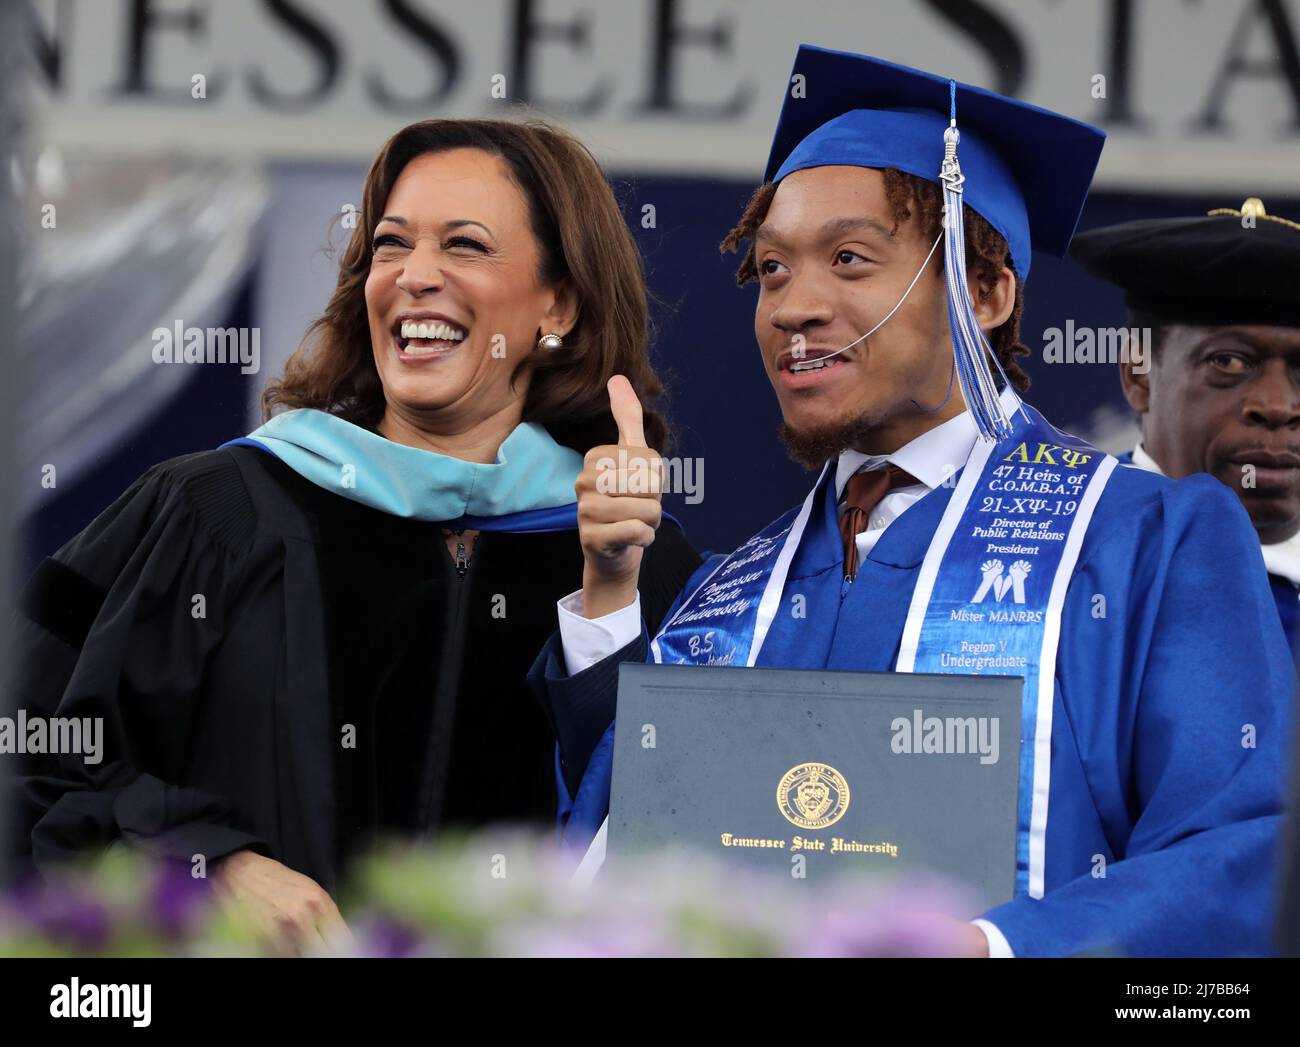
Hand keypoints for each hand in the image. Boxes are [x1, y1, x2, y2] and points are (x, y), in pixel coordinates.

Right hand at [213, 849, 352, 955]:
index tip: (342, 950)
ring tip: (302, 945)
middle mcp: (303, 920)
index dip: (344, 949)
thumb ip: (326, 916)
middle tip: (320, 947)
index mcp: (320, 903)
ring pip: (306, 956)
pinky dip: (288, 954)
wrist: (237, 873)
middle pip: (327, 953)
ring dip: (306, 953)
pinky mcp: (262, 944)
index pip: (344, 940)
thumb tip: (338, 940)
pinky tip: (286, 946)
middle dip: (326, 952)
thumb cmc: (274, 880)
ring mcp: (282, 934)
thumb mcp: (309, 891)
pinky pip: (284, 957)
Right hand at [576, 375, 662, 618]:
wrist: (615, 552)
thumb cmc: (627, 501)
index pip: (650, 461)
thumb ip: (626, 417)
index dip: (655, 478)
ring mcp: (584, 511)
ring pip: (645, 509)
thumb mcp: (633, 457)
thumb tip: (616, 377)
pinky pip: (636, 532)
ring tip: (633, 523)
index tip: (638, 488)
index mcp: (594, 456)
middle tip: (637, 508)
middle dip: (654, 500)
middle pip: (648, 483)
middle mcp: (583, 480)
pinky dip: (645, 538)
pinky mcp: (590, 539)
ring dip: (651, 522)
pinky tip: (630, 539)